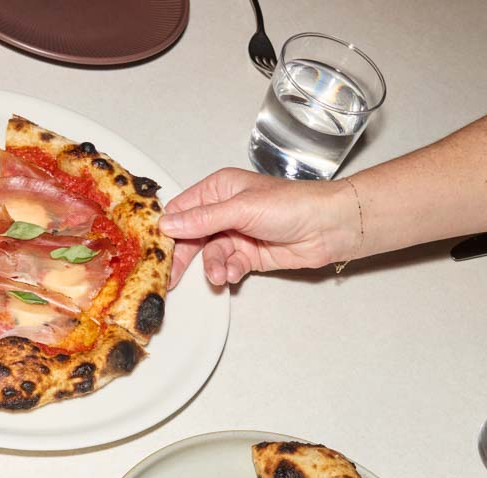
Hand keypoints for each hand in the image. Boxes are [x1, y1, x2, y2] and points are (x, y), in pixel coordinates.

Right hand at [159, 168, 358, 285]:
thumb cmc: (291, 205)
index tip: (157, 250)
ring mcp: (237, 234)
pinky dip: (229, 272)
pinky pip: (228, 266)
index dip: (169, 229)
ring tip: (221, 275)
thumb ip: (203, 219)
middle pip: (191, 236)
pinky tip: (235, 273)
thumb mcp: (241, 208)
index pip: (182, 209)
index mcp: (219, 189)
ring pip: (210, 255)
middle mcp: (224, 210)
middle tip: (173, 278)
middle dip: (184, 257)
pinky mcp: (249, 255)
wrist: (329, 227)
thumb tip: (167, 224)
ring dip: (213, 266)